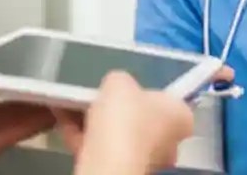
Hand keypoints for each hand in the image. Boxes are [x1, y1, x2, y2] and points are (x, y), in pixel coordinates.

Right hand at [54, 72, 195, 174]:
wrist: (109, 161)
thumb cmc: (126, 117)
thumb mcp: (119, 80)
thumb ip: (120, 81)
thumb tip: (117, 87)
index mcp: (181, 116)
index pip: (167, 99)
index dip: (144, 91)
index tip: (126, 87)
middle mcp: (170, 142)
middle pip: (140, 118)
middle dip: (116, 108)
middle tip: (96, 94)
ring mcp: (147, 160)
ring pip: (118, 135)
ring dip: (95, 121)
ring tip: (72, 104)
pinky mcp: (124, 170)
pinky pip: (102, 149)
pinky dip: (84, 136)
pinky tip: (65, 121)